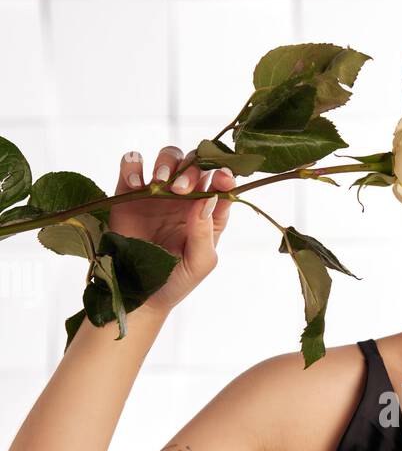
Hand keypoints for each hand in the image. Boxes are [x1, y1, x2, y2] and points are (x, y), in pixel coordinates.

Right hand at [108, 145, 235, 312]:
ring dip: (166, 162)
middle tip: (180, 189)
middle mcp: (185, 197)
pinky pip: (131, 165)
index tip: (221, 178)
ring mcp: (157, 193)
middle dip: (191, 170)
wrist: (137, 292)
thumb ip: (205, 233)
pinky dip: (132, 165)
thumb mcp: (199, 263)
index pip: (222, 184)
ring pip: (167, 157)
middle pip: (195, 164)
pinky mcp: (129, 193)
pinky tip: (135, 184)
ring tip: (160, 183)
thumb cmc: (176, 281)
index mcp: (208, 212)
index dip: (224, 174)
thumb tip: (209, 198)